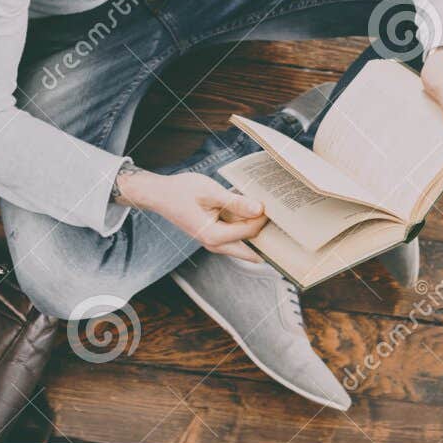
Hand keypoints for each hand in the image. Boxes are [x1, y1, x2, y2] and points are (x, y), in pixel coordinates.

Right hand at [118, 169, 265, 260]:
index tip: (274, 203)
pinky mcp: (215, 235)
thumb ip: (236, 202)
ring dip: (257, 233)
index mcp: (215, 236)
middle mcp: (215, 245)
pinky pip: (236, 236)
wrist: (159, 195)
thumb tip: (260, 209)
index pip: (250, 232)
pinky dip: (245, 226)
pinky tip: (251, 209)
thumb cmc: (181, 191)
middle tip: (283, 223)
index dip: (264, 218)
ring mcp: (215, 242)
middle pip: (252, 251)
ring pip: (245, 245)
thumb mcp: (210, 192)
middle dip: (268, 240)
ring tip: (269, 213)